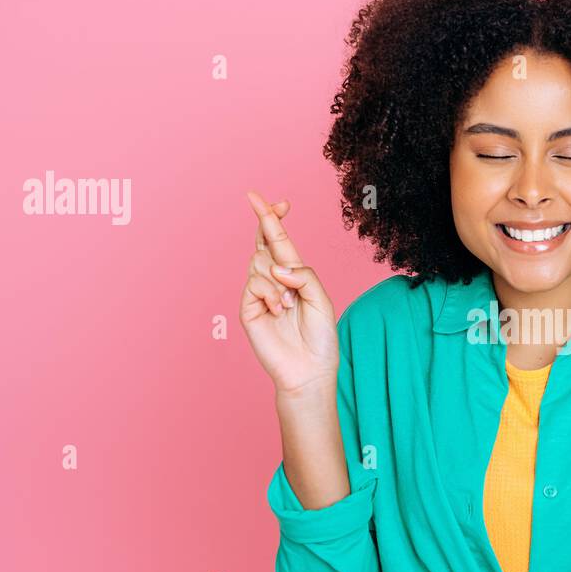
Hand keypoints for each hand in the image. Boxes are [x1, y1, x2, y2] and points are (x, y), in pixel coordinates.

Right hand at [239, 190, 339, 395]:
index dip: (275, 220)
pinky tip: (279, 310)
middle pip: (263, 244)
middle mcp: (274, 282)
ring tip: (289, 304)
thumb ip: (304, 275)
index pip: (280, 242)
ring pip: (260, 263)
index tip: (277, 201)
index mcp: (294, 276)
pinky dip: (270, 293)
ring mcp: (259, 295)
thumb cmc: (320, 338)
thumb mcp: (322, 300)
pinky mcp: (249, 309)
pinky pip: (254, 284)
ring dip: (278, 279)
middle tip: (262, 205)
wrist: (308, 370)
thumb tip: (276, 266)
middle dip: (265, 222)